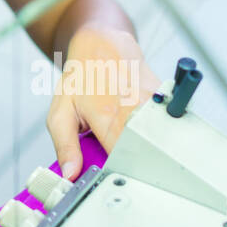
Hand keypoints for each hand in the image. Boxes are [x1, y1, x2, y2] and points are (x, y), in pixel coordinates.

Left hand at [46, 25, 162, 180]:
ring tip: (137, 149)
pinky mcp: (164, 98)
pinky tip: (146, 131)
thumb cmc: (81, 79)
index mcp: (106, 114)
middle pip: (145, 151)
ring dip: (148, 150)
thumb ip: (65, 146)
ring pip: (159, 139)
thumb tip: (70, 174)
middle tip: (127, 169)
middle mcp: (133, 107)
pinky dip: (157, 134)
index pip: (120, 156)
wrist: (102, 45)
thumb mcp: (61, 113)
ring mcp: (152, 101)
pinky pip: (165, 126)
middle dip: (138, 166)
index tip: (113, 180)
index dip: (118, 172)